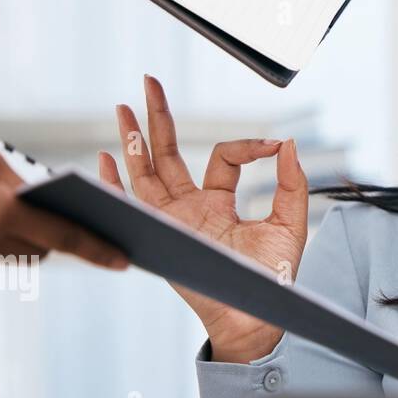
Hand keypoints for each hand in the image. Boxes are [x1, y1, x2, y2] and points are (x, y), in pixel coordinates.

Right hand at [0, 121, 126, 267]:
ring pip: (7, 254)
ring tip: (10, 212)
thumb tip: (43, 210)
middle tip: (69, 220)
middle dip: (50, 238)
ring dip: (16, 238)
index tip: (127, 262)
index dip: (99, 250)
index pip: (64, 237)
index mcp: (1, 214)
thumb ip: (20, 190)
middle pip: (37, 252)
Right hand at [98, 75, 306, 362]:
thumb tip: (288, 143)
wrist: (258, 315)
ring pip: (146, 173)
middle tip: (149, 81)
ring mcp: (172, 221)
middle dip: (157, 117)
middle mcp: (190, 209)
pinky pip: (133, 207)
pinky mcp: (163, 236)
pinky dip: (116, 184)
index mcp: (219, 203)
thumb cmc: (273, 277)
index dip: (248, 145)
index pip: (222, 157)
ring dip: (133, 140)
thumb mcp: (291, 223)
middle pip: (167, 154)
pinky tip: (104, 158)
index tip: (275, 145)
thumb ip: (292, 183)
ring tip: (123, 107)